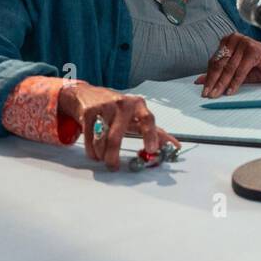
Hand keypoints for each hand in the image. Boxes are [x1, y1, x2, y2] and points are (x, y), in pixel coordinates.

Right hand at [59, 82, 178, 171]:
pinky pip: (90, 139)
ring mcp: (104, 107)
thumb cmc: (118, 108)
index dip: (151, 134)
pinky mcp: (89, 112)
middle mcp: (122, 104)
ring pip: (101, 140)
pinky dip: (92, 151)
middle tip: (114, 166)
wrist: (87, 94)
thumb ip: (155, 131)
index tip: (152, 149)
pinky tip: (95, 153)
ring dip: (102, 154)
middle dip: (113, 156)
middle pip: (116, 136)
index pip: (147, 119)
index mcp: (138, 105)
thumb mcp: (136, 115)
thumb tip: (174, 146)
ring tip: (104, 158)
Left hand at [196, 32, 260, 97]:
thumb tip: (200, 81)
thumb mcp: (235, 71)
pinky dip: (235, 82)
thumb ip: (219, 74)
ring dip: (222, 83)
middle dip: (213, 81)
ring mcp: (245, 43)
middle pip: (220, 63)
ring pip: (229, 68)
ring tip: (217, 94)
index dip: (208, 76)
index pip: (215, 60)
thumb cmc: (259, 65)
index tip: (204, 89)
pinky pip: (241, 70)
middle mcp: (236, 39)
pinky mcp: (254, 51)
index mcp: (229, 40)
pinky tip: (230, 90)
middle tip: (208, 94)